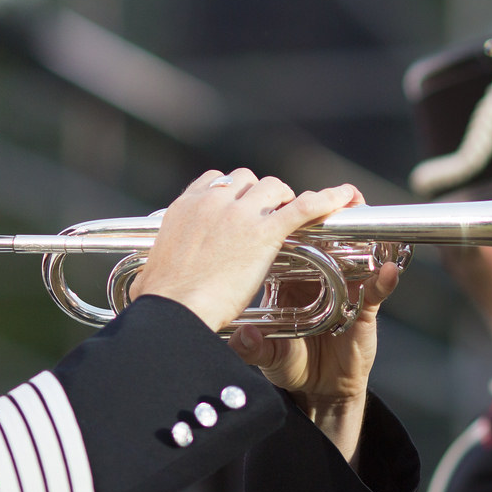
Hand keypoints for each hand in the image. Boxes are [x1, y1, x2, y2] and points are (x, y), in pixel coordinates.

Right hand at [130, 170, 358, 333]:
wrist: (174, 311)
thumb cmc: (160, 302)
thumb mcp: (154, 272)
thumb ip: (161, 266)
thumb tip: (148, 282)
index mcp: (186, 207)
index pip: (215, 181)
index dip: (232, 193)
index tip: (238, 207)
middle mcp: (213, 201)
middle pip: (248, 180)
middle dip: (262, 196)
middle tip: (271, 217)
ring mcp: (240, 214)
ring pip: (274, 188)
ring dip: (286, 200)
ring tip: (296, 217)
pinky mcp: (265, 231)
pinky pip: (303, 206)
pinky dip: (326, 200)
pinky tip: (344, 197)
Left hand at [230, 203, 399, 464]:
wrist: (317, 390)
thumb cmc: (289, 362)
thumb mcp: (266, 355)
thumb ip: (254, 349)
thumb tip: (244, 338)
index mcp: (289, 279)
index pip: (290, 243)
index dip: (293, 221)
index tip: (294, 202)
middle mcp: (318, 279)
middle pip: (327, 240)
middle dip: (333, 218)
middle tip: (340, 201)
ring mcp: (344, 291)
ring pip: (357, 256)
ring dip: (364, 238)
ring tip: (368, 222)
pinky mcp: (364, 310)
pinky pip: (376, 291)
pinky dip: (383, 280)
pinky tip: (388, 271)